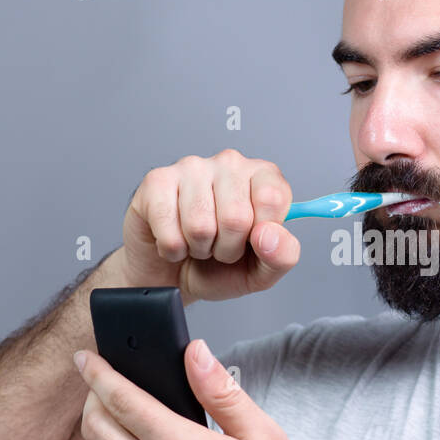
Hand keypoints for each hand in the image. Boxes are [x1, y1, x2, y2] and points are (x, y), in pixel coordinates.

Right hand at [118, 150, 300, 302]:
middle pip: (236, 217)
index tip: (253, 240)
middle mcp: (229, 164)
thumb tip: (269, 234)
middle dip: (228, 248)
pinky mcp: (157, 180)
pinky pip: (169, 229)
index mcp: (262, 176)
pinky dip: (172, 249)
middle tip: (220, 246)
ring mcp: (192, 167)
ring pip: (200, 225)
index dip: (262, 234)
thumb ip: (282, 255)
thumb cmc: (219, 266)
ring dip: (199, 248)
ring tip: (198, 242)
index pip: (272, 198)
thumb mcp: (262, 271)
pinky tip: (176, 240)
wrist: (173, 275)